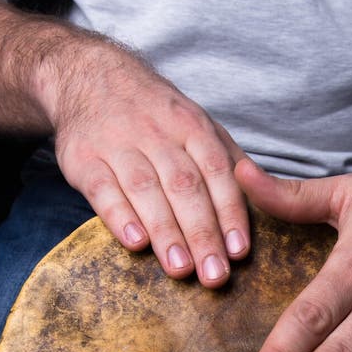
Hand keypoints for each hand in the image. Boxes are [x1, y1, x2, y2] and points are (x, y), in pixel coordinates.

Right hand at [48, 42, 249, 286]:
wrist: (90, 76)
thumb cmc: (155, 114)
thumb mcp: (196, 124)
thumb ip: (228, 162)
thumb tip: (267, 198)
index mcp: (192, 127)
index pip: (217, 172)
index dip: (230, 212)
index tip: (239, 251)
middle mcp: (158, 133)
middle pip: (185, 186)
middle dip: (202, 233)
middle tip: (214, 275)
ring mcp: (118, 144)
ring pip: (146, 189)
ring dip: (166, 232)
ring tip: (181, 269)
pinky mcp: (84, 159)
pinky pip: (102, 189)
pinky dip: (119, 217)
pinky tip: (136, 243)